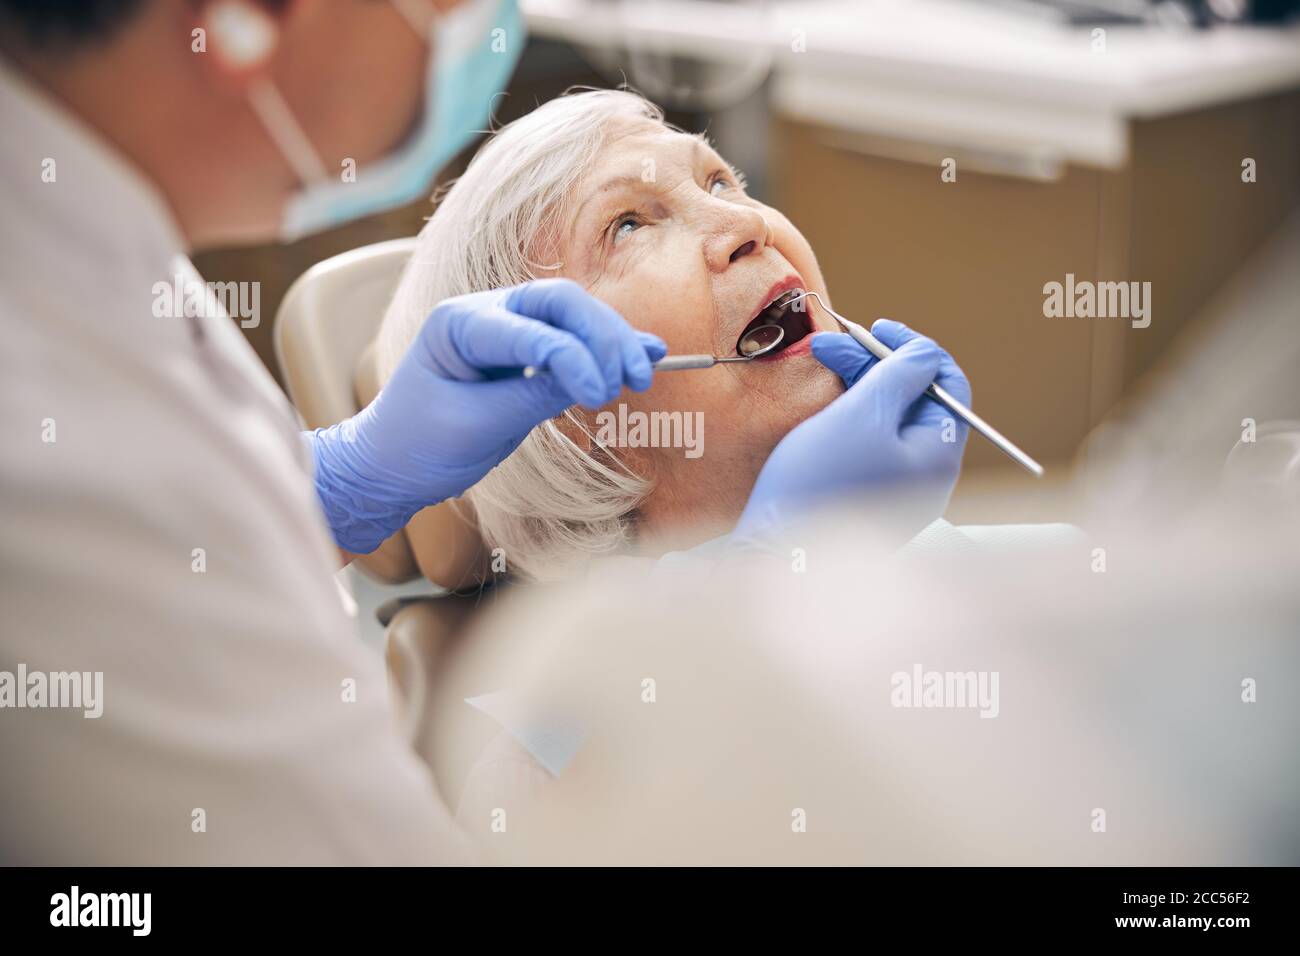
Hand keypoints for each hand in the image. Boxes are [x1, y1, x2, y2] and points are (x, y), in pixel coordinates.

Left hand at [310, 279, 665, 553]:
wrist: (390, 462)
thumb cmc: (417, 444)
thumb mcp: (474, 427)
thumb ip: (530, 399)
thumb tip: (591, 382)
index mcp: (459, 325)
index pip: (531, 331)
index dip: (573, 358)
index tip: (600, 395)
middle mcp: (485, 314)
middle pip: (560, 303)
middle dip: (602, 336)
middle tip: (630, 380)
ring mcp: (508, 328)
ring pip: (573, 316)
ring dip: (612, 342)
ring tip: (643, 374)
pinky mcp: (525, 352)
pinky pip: (574, 340)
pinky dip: (608, 348)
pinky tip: (647, 353)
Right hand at [733, 320, 970, 547]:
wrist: (779, 552)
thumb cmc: (820, 485)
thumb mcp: (862, 416)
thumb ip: (899, 377)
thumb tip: (926, 353)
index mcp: (938, 454)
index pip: (947, 385)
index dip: (915, 349)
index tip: (878, 329)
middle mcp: (925, 473)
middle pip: (914, 399)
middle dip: (875, 364)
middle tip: (831, 343)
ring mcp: (898, 486)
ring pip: (888, 418)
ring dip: (858, 383)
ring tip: (818, 361)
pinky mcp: (868, 493)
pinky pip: (870, 441)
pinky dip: (851, 413)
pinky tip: (825, 400)